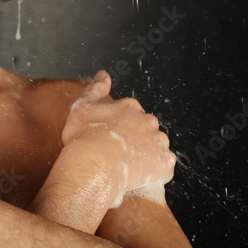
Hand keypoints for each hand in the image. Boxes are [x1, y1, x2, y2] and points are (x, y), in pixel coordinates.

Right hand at [62, 71, 175, 206]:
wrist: (93, 167)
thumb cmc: (84, 138)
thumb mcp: (82, 107)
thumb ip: (96, 88)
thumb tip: (104, 75)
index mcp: (130, 107)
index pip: (131, 113)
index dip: (120, 125)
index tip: (111, 135)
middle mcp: (148, 121)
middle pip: (145, 128)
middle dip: (136, 137)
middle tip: (119, 150)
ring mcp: (159, 142)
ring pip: (156, 146)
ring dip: (146, 152)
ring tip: (128, 163)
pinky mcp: (165, 162)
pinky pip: (163, 166)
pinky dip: (155, 169)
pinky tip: (139, 173)